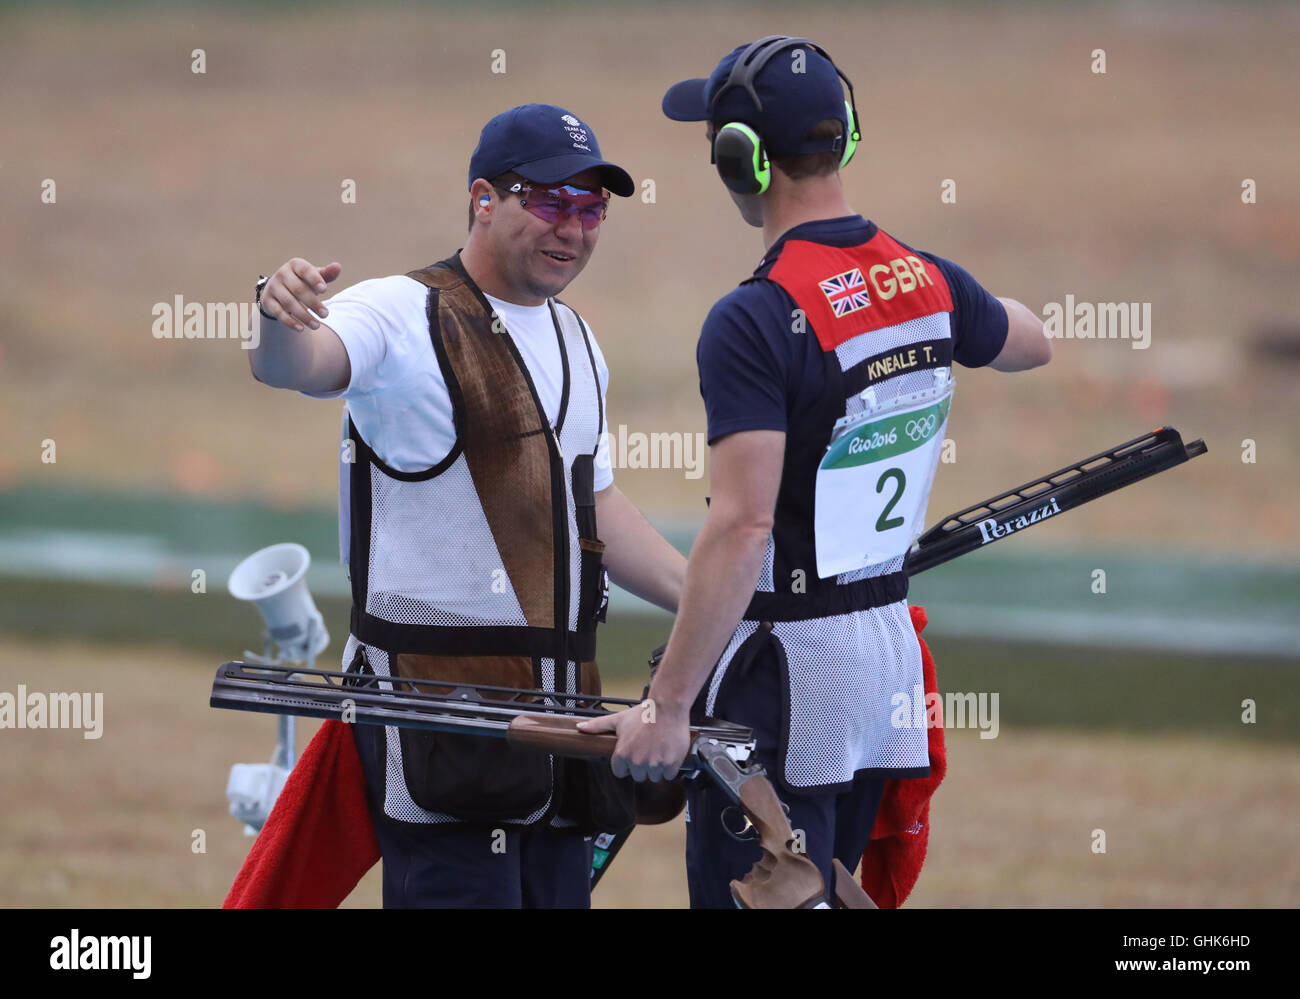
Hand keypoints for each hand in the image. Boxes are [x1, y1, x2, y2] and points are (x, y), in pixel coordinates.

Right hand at [260, 258, 341, 331]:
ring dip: (304, 315)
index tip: (325, 290)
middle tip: (326, 315)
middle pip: (298, 289)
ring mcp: (273, 287)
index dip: (314, 279)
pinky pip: (278, 312)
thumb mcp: (315, 277)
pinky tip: (301, 329)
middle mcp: (282, 274)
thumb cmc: (303, 282)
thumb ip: (327, 274)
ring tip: (316, 326)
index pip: (305, 270)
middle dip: (313, 303)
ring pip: (289, 302)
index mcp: (295, 265)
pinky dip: (290, 321)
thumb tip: (337, 267)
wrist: (279, 291)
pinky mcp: (267, 301)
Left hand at [576, 697, 691, 781]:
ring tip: (658, 749)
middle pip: (638, 776)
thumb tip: (579, 727)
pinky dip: (670, 767)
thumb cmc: (643, 713)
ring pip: (654, 777)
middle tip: (647, 748)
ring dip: (656, 767)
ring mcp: (655, 764)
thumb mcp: (618, 719)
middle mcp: (638, 762)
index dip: (626, 763)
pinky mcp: (671, 764)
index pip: (620, 772)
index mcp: (622, 754)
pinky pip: (668, 775)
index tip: (633, 752)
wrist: (668, 706)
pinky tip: (668, 752)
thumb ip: (598, 726)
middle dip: (642, 765)